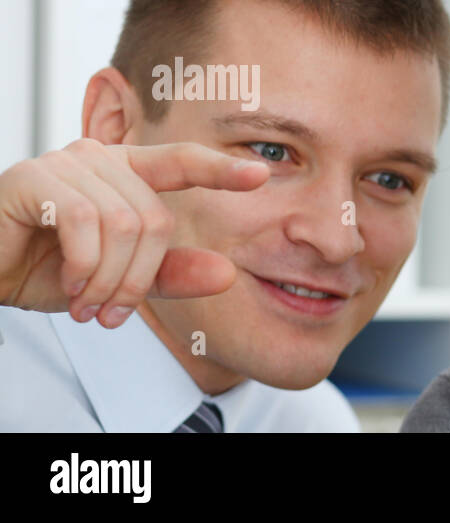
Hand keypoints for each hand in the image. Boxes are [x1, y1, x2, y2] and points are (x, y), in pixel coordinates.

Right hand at [0, 138, 269, 326]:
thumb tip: (228, 273)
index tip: (260, 175)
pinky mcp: (32, 178)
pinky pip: (85, 222)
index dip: (219, 169)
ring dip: (110, 279)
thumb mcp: (117, 280)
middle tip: (112, 310)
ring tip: (89, 303)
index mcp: (125, 173)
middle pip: (155, 219)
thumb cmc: (47, 269)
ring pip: (124, 224)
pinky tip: (72, 287)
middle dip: (139, 277)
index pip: (180, 162)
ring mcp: (64, 163)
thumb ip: (170, 274)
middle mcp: (98, 158)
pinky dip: (85, 266)